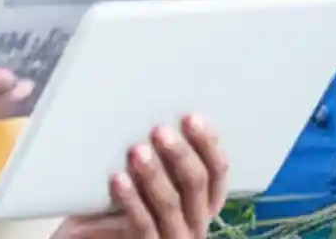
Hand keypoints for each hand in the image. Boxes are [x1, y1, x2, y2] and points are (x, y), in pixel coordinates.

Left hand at [57, 115, 228, 238]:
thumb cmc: (123, 206)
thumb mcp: (149, 181)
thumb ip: (159, 157)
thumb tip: (152, 109)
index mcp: (203, 201)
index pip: (218, 171)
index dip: (208, 143)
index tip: (191, 117)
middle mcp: (195, 222)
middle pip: (197, 184)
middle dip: (179, 153)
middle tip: (159, 130)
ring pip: (171, 205)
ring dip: (154, 174)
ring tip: (137, 151)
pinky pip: (142, 226)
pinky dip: (131, 200)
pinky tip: (118, 179)